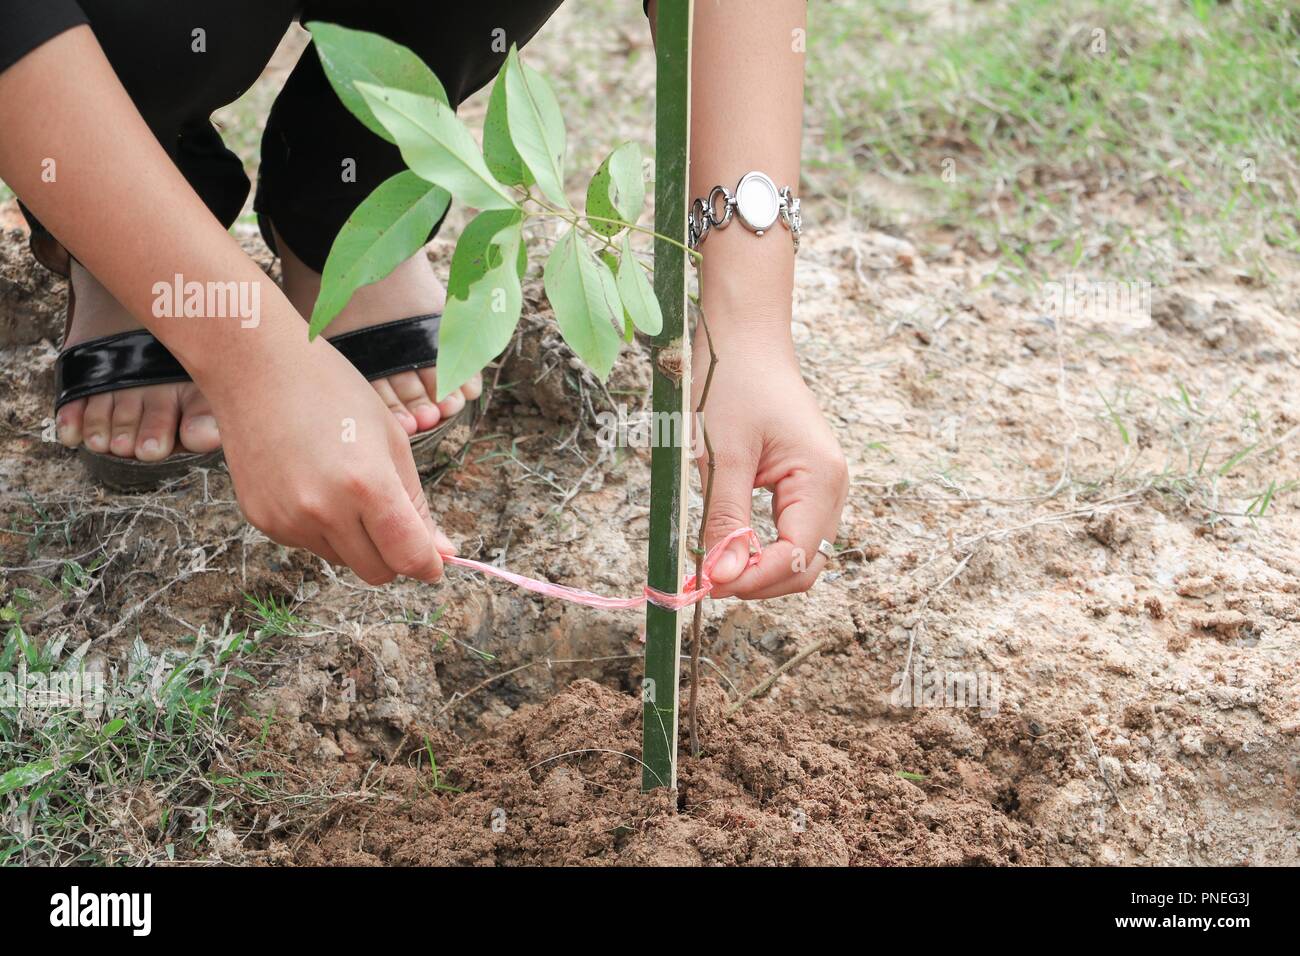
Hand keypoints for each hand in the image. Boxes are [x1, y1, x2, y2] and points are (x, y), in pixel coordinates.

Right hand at [206, 334, 455, 584]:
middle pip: (376, 572)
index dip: (428, 564)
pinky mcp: (262, 521)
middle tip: (395, 521)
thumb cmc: (333, 391)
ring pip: (342, 559)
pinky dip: (321, 527)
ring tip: (344, 485)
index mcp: (367, 485)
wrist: (255, 368)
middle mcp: (324, 511)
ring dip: (355, 539)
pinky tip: (312, 481)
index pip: (408, 557)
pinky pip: (308, 543)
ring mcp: (288, 519)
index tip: (436, 561)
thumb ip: (416, 503)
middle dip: (394, 556)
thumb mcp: (392, 440)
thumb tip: (439, 552)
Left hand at [693, 331, 847, 599]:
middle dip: (758, 581)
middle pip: (805, 565)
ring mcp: (821, 488)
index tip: (708, 585)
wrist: (744, 338)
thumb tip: (722, 578)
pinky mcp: (803, 485)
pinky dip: (760, 548)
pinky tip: (728, 544)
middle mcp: (831, 488)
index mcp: (821, 479)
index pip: (797, 557)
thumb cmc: (734, 383)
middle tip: (706, 581)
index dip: (754, 580)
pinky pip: (789, 532)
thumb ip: (726, 519)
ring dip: (759, 568)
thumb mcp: (723, 455)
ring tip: (713, 564)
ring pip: (798, 554)